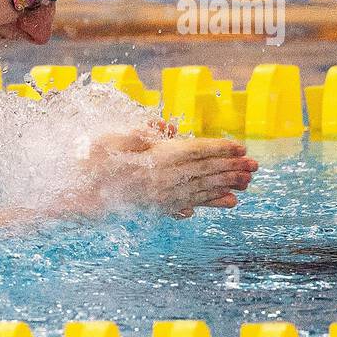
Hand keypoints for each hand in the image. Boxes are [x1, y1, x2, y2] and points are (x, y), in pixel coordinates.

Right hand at [83, 129, 257, 217]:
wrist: (80, 196)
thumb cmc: (91, 164)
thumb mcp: (108, 140)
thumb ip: (135, 135)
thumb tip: (157, 130)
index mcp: (155, 160)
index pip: (194, 151)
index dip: (219, 148)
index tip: (240, 146)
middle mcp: (163, 180)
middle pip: (205, 171)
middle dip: (231, 167)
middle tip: (256, 166)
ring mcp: (162, 195)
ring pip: (202, 188)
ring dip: (227, 184)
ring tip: (248, 182)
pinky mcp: (159, 206)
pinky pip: (192, 202)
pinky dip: (212, 200)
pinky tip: (228, 201)